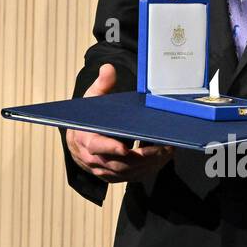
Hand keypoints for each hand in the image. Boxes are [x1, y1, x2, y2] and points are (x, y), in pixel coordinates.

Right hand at [66, 63, 173, 182]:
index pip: (97, 146)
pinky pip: (135, 176)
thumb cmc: (87, 120)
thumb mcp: (91, 100)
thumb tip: (108, 68)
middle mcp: (94, 160)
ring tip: (167, 150)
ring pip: (130, 172)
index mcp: (86, 140)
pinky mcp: (117, 177)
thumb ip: (101, 85)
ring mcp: (106, 172)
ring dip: (150, 164)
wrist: (78, 144)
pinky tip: (163, 156)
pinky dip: (150, 168)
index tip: (124, 147)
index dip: (110, 148)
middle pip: (119, 163)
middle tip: (162, 146)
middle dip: (142, 157)